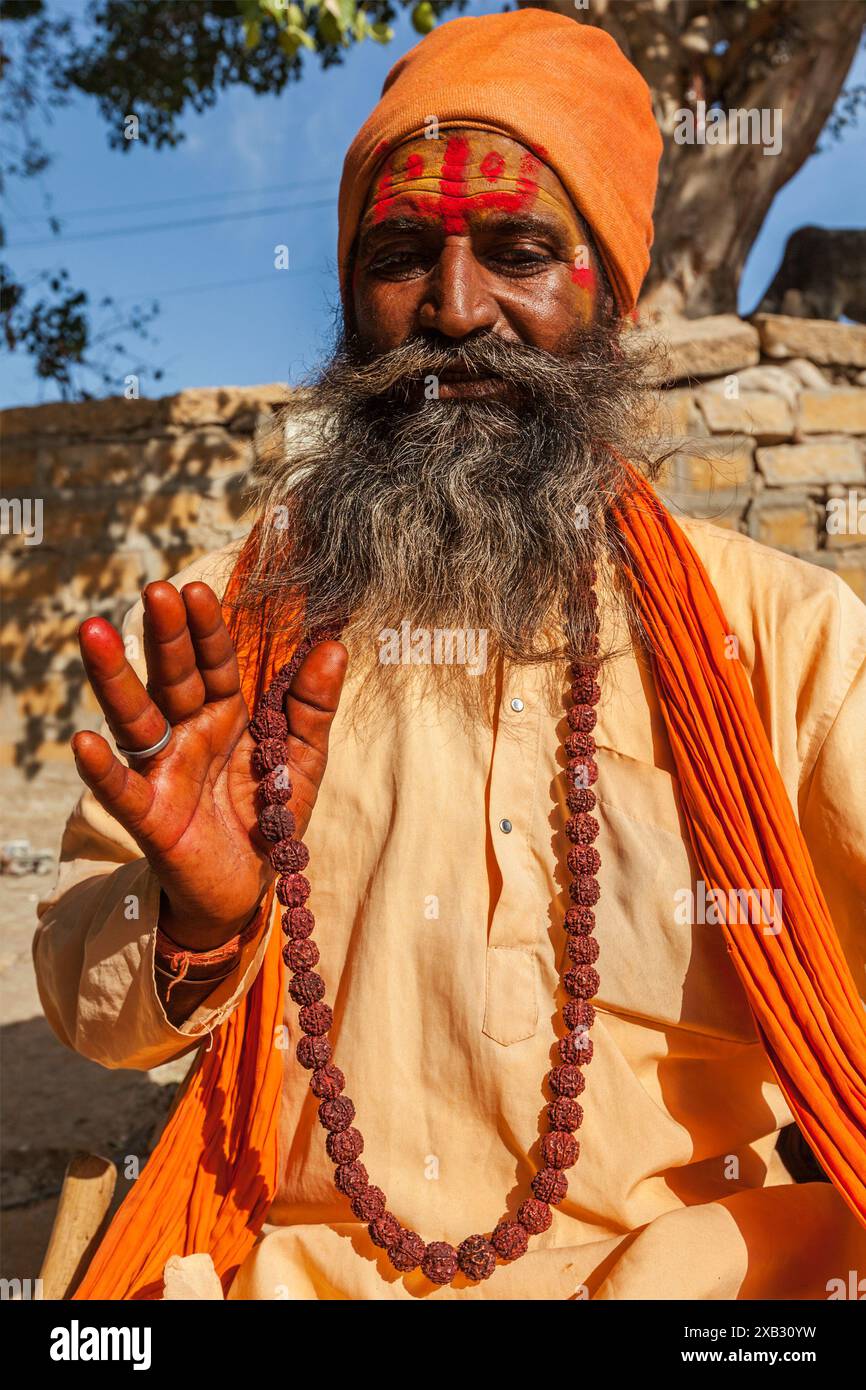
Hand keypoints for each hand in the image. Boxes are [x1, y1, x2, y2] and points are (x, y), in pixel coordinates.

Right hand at [72, 580, 346, 950]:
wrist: (248, 888)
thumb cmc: (269, 817)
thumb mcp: (303, 760)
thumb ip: (314, 707)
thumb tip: (333, 647)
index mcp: (226, 714)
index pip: (215, 662)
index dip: (207, 629)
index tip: (197, 589)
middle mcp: (189, 733)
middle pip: (174, 678)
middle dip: (166, 636)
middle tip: (157, 592)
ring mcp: (165, 771)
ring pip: (137, 719)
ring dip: (116, 680)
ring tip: (97, 636)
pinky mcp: (151, 817)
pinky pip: (124, 790)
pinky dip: (102, 769)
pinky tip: (83, 741)